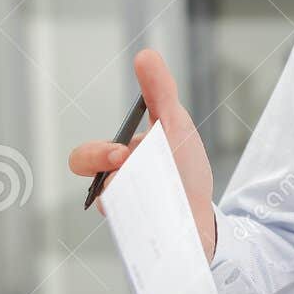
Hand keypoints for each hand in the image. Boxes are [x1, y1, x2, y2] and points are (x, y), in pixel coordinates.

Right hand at [68, 48, 216, 262]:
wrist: (202, 218)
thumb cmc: (185, 172)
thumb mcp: (177, 127)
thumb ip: (159, 92)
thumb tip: (145, 53)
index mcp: (119, 163)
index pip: (90, 157)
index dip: (97, 155)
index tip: (122, 153)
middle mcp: (114, 190)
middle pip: (92, 189)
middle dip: (109, 180)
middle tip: (132, 172)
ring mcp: (124, 217)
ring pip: (115, 212)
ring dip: (140, 201)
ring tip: (163, 197)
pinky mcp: (137, 239)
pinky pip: (131, 235)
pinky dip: (150, 225)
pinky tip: (166, 221)